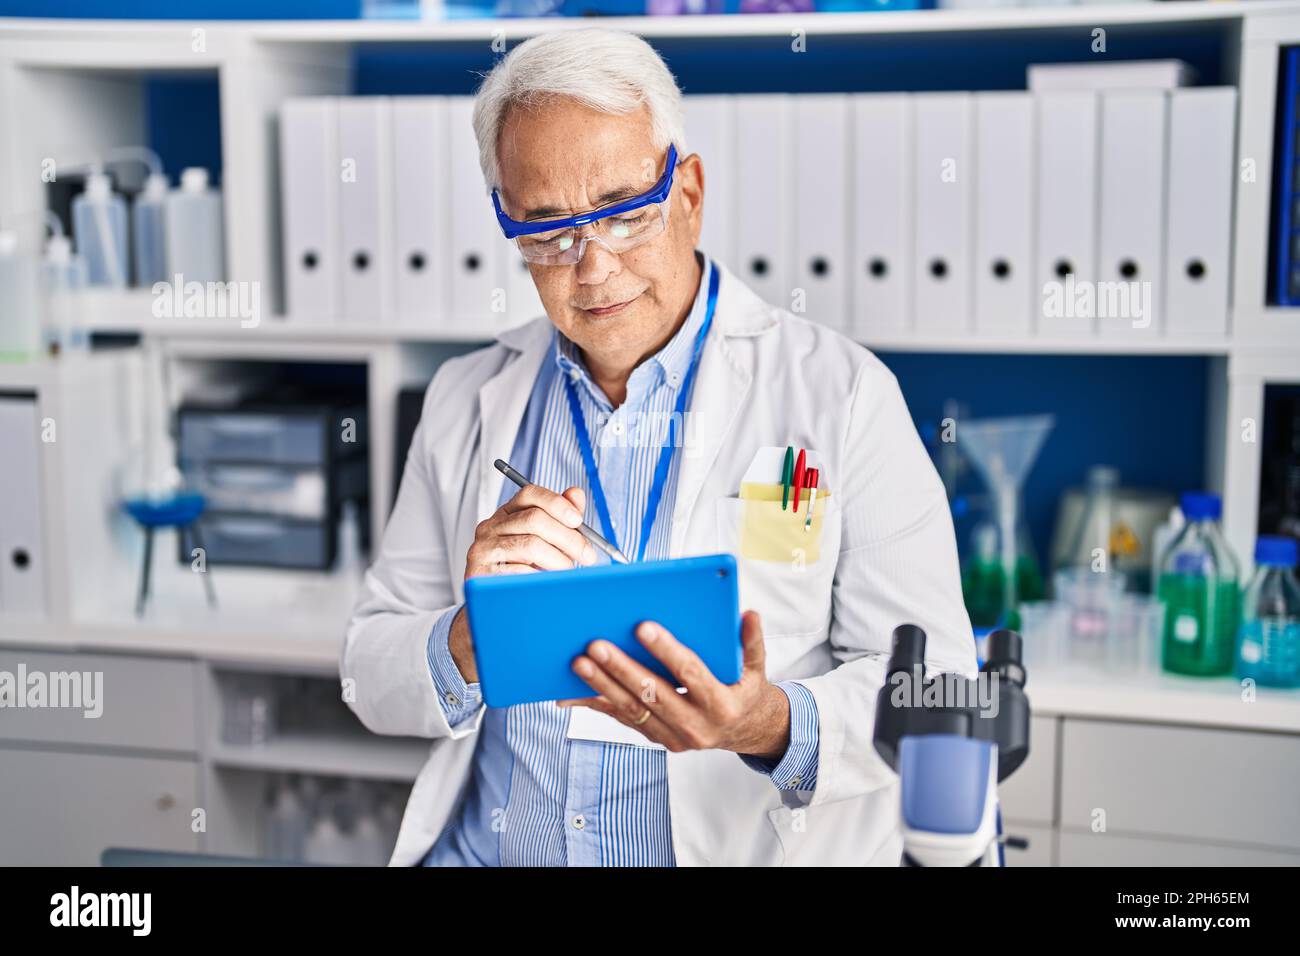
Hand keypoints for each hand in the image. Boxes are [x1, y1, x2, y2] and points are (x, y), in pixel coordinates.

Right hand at [450, 483, 596, 682]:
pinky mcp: (479, 573)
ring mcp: (482, 549)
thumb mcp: (544, 542)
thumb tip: (576, 494)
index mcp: (506, 514)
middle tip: (587, 556)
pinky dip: (540, 577)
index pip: (529, 494)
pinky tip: (547, 583)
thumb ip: (560, 518)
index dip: (557, 503)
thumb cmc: (525, 572)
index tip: (578, 520)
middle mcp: (489, 527)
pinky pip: (519, 572)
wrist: (494, 608)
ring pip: (530, 544)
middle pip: (534, 519)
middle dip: (569, 538)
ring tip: (567, 572)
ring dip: (558, 560)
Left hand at [558, 610, 790, 760]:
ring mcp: (674, 737)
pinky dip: (598, 704)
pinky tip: (572, 692)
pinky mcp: (658, 738)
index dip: (665, 651)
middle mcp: (696, 725)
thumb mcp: (757, 669)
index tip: (642, 627)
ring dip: (603, 686)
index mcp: (721, 704)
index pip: (689, 673)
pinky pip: (624, 719)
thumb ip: (752, 642)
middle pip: (652, 693)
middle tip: (596, 645)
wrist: (744, 731)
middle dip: (622, 669)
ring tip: (579, 663)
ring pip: (632, 709)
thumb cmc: (746, 691)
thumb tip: (749, 615)